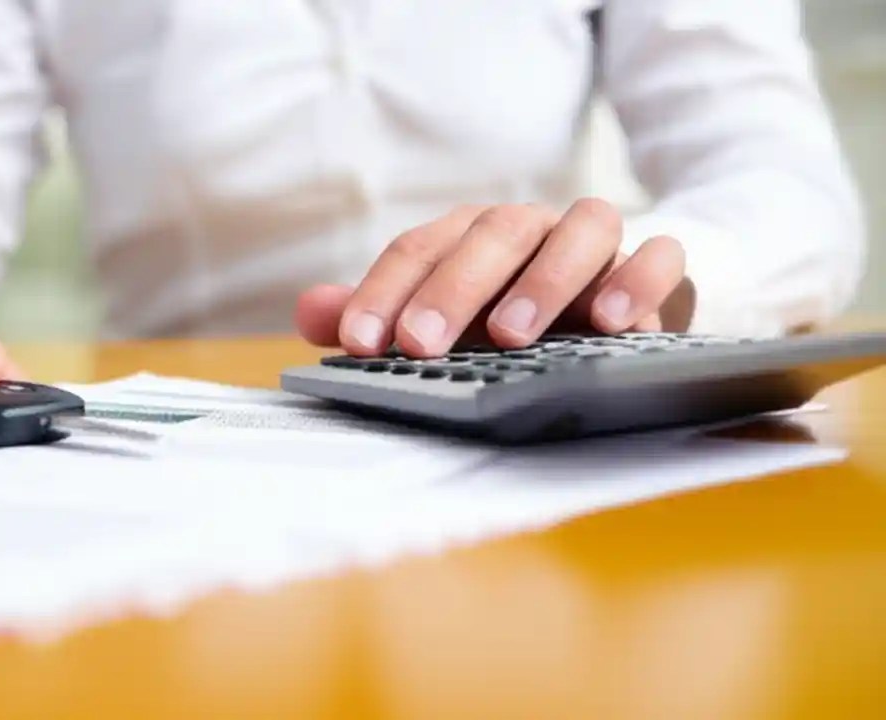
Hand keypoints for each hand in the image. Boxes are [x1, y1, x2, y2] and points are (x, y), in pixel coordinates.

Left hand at [294, 199, 691, 354]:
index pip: (416, 249)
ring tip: (513, 335)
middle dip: (450, 290)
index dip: (382, 293)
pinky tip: (614, 323)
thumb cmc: (509, 304)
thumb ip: (379, 313)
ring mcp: (593, 240)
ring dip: (544, 279)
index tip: (357, 343)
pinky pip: (657, 255)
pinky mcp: (652, 262)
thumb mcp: (444, 314)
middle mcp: (528, 228)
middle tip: (419, 344)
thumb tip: (309, 315)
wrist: (612, 287)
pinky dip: (638, 280)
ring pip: (577, 231)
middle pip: (489, 236)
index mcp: (469, 235)